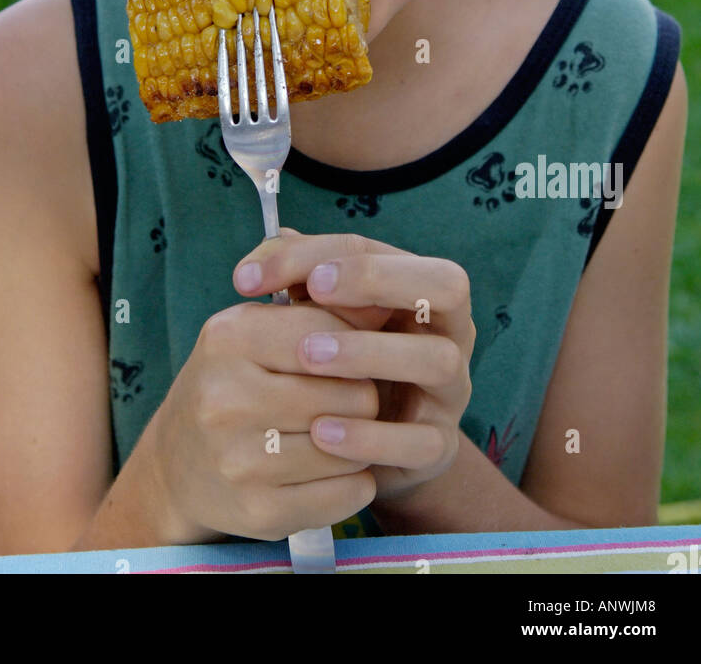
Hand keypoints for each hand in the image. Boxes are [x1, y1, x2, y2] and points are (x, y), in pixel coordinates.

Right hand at [141, 296, 378, 543]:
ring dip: (359, 444)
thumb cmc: (231, 384)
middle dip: (362, 397)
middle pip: (353, 394)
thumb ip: (318, 312)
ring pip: (354, 449)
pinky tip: (331, 472)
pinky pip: (348, 495)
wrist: (175, 465)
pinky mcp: (260, 512)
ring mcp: (240, 460)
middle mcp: (226, 397)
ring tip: (338, 435)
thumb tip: (384, 305)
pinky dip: (354, 484)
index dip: (356, 344)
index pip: (331, 333)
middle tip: (347, 400)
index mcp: (228, 338)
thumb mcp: (256, 331)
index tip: (350, 354)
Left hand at [232, 229, 475, 509]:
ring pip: (439, 360)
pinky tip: (320, 431)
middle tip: (313, 291)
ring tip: (310, 357)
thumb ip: (286, 287)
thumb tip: (250, 271)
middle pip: (445, 285)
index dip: (320, 253)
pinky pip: (422, 443)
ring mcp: (450, 390)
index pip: (381, 251)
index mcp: (417, 289)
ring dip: (372, 352)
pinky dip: (371, 437)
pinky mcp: (440, 446)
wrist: (359, 449)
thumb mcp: (313, 319)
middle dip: (376, 279)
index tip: (256, 276)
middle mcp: (447, 332)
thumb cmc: (336, 364)